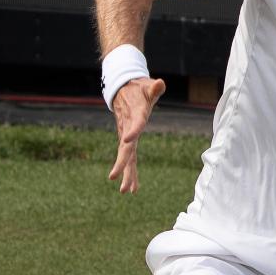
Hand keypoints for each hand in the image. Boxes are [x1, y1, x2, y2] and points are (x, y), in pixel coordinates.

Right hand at [107, 77, 166, 192]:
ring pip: (126, 157)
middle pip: (125, 148)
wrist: (122, 89)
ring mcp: (126, 135)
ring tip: (126, 191)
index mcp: (135, 115)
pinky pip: (129, 158)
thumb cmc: (138, 88)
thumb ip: (154, 87)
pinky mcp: (126, 140)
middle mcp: (128, 128)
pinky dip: (131, 172)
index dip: (132, 130)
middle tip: (115, 179)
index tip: (127, 140)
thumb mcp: (147, 86)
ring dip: (127, 174)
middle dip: (122, 164)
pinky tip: (133, 188)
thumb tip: (160, 83)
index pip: (135, 124)